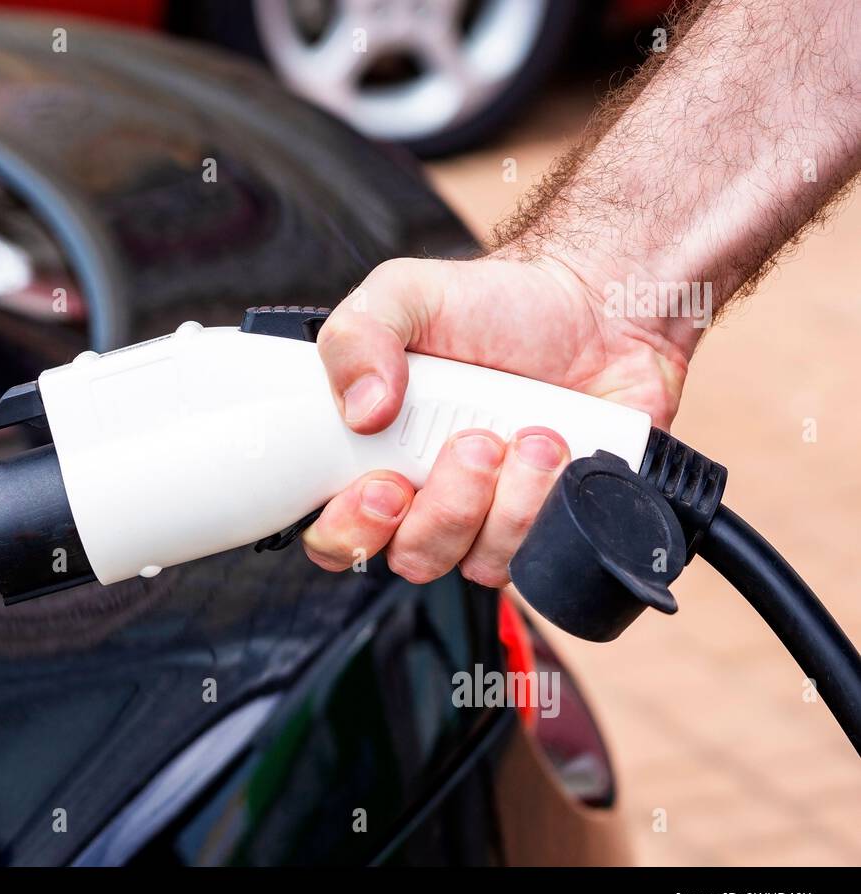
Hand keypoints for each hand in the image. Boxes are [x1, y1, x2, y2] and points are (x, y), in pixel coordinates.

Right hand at [301, 253, 694, 587]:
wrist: (595, 306)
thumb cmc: (495, 306)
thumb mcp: (404, 293)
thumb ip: (356, 336)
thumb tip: (360, 410)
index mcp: (374, 456)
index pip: (335, 536)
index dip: (352, 531)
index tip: (385, 485)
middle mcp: (427, 499)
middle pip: (411, 557)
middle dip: (445, 507)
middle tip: (472, 443)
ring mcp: (489, 519)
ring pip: (477, 562)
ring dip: (507, 497)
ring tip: (530, 432)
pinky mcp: (547, 525)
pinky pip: (539, 552)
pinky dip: (550, 501)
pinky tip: (558, 447)